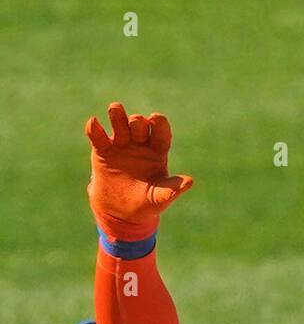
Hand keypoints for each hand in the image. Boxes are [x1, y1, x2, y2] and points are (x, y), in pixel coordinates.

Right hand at [84, 103, 193, 240]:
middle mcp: (139, 143)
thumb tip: (189, 182)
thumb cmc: (145, 204)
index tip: (155, 120)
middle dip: (137, 121)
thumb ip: (171, 189)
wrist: (121, 213)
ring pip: (119, 122)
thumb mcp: (159, 199)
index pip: (160, 131)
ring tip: (115, 109)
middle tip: (135, 124)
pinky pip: (97, 135)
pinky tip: (94, 123)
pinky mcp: (102, 150)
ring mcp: (121, 144)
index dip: (159, 123)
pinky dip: (94, 127)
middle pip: (139, 123)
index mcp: (157, 151)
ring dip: (117, 114)